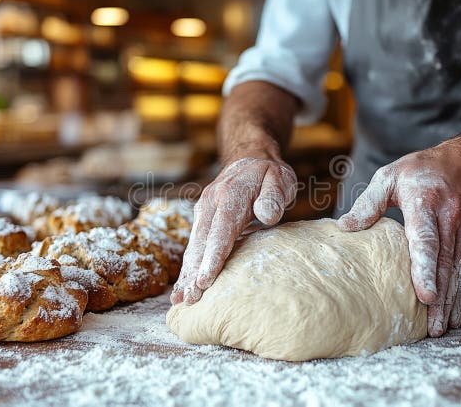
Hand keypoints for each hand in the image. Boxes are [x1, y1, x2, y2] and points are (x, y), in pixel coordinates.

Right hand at [170, 157, 296, 304]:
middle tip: (190, 299)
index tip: (206, 280)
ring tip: (181, 299)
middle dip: (194, 272)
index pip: (221, 231)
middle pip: (201, 243)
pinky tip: (181, 288)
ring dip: (187, 273)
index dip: (213, 257)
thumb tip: (267, 214)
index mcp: (230, 195)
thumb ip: (274, 196)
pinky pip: (194, 247)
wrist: (250, 160)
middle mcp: (210, 204)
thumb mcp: (279, 179)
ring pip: (193, 247)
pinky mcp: (203, 220)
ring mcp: (203, 212)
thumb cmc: (269, 174)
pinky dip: (188, 267)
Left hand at [336, 144, 460, 336]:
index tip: (425, 296)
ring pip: (459, 271)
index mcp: (426, 203)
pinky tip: (455, 314)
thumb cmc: (422, 170)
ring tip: (441, 328)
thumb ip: (369, 202)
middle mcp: (450, 219)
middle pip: (445, 264)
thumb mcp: (391, 175)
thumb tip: (344, 227)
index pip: (427, 240)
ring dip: (452, 301)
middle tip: (432, 328)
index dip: (425, 268)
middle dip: (440, 298)